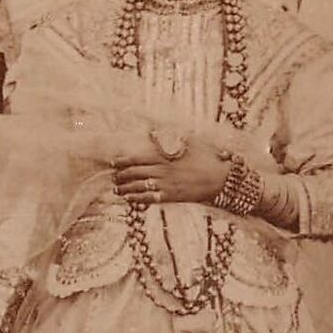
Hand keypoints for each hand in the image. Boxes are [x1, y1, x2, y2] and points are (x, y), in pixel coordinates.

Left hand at [113, 141, 229, 205]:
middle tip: (113, 178)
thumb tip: (153, 132)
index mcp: (165, 156)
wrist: (219, 178)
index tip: (114, 163)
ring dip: (125, 188)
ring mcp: (166, 184)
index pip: (137, 158)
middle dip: (121, 176)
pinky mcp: (171, 196)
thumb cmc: (205, 159)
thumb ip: (169, 138)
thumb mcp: (188, 143)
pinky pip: (149, 198)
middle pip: (135, 173)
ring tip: (117, 190)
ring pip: (139, 186)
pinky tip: (129, 199)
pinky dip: (137, 198)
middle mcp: (162, 170)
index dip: (123, 161)